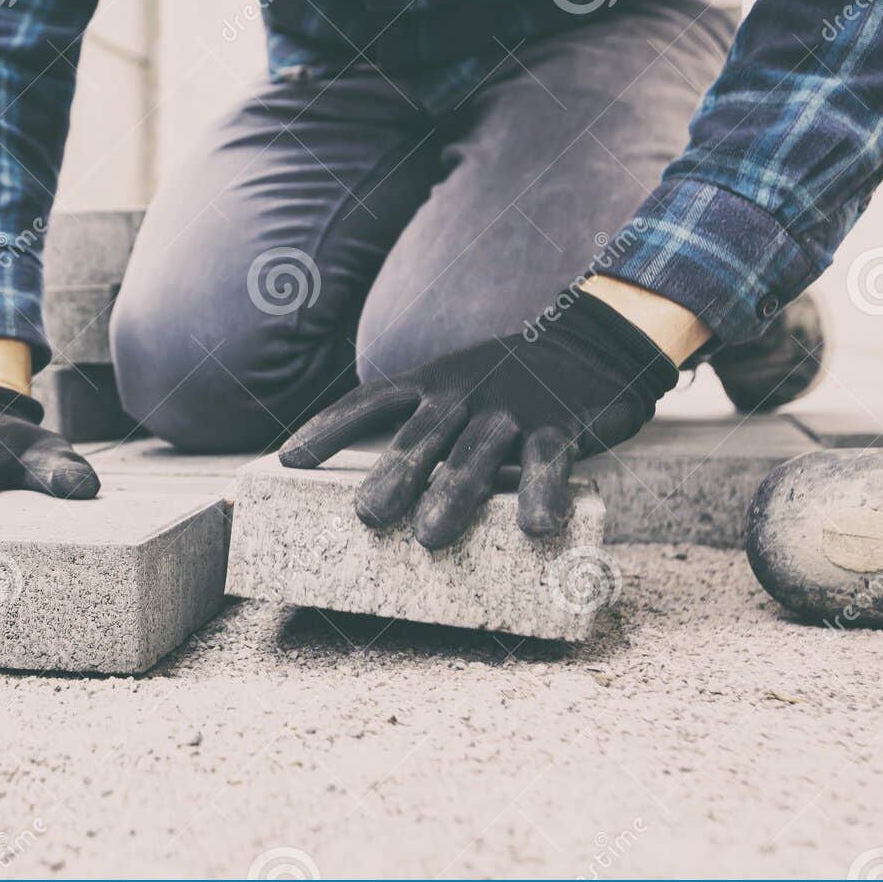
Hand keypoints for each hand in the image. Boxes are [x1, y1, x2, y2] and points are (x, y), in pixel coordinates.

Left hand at [277, 290, 679, 548]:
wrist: (593, 343)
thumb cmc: (507, 383)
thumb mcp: (458, 389)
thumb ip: (423, 428)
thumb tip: (374, 489)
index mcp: (431, 382)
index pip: (370, 401)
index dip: (329, 428)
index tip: (289, 458)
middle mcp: (464, 391)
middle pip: (421, 436)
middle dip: (392, 475)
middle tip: (367, 516)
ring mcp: (511, 407)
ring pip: (476, 455)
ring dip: (452, 495)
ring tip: (428, 538)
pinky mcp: (559, 424)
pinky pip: (547, 462)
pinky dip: (541, 494)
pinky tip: (536, 528)